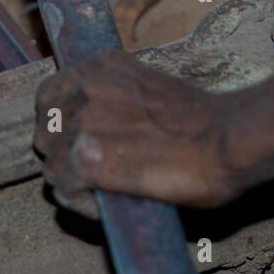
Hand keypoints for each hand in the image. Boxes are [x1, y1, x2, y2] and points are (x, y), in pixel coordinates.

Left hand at [33, 50, 239, 218]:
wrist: (228, 139)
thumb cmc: (204, 122)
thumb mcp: (149, 90)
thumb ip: (117, 100)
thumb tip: (101, 129)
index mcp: (102, 67)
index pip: (52, 95)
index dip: (61, 125)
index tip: (80, 145)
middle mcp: (87, 87)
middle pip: (46, 131)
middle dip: (62, 156)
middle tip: (91, 177)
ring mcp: (84, 121)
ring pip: (52, 163)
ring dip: (71, 182)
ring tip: (100, 193)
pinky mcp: (88, 158)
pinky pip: (64, 188)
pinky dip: (79, 202)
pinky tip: (103, 206)